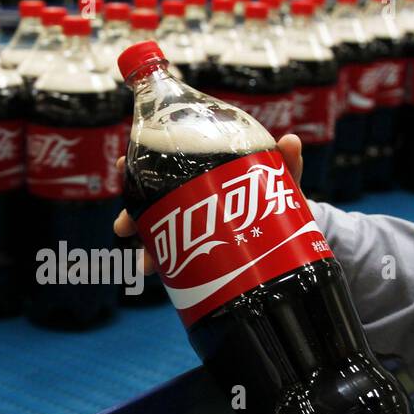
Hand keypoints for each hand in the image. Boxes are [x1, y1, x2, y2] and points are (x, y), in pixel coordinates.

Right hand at [114, 133, 305, 275]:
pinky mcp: (198, 249)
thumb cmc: (275, 194)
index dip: (140, 161)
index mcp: (202, 172)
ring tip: (144, 265)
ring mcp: (191, 224)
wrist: (287, 228)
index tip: (123, 161)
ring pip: (158, 230)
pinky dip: (162, 265)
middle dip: (132, 213)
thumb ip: (285, 163)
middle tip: (122, 227)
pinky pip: (174, 255)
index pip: (165, 162)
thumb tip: (292, 140)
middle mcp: (189, 197)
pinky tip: (156, 274)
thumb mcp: (280, 177)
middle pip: (152, 201)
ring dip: (145, 246)